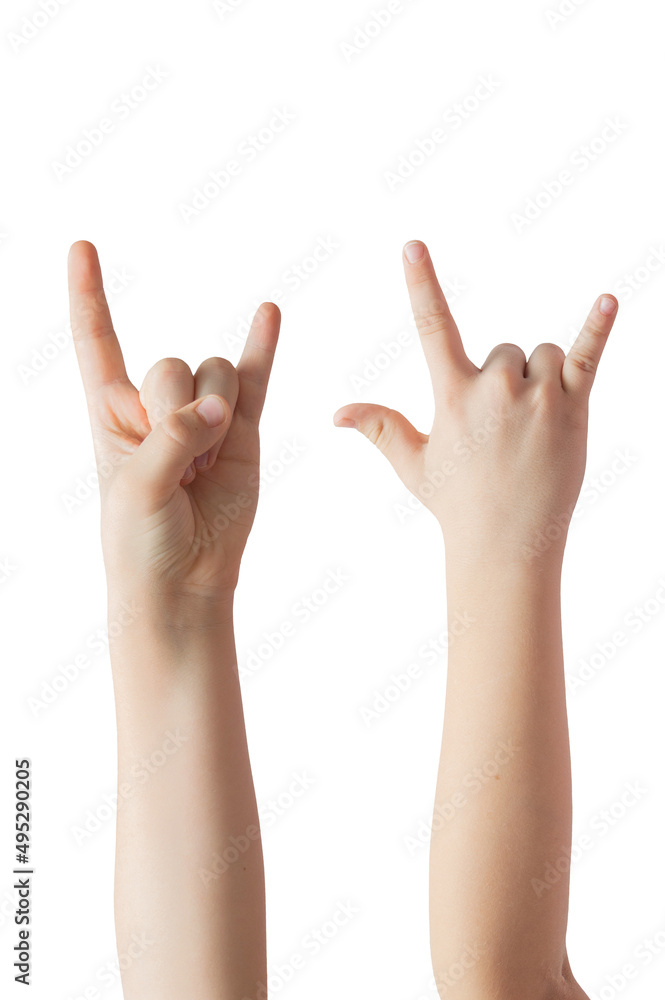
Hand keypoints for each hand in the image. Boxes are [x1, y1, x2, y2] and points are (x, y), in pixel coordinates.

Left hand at [68, 241, 280, 607]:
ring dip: (215, 420)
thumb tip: (220, 408)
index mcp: (112, 413)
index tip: (81, 248)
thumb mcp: (138, 486)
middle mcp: (156, 407)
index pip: (97, 342)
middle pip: (172, 364)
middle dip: (178, 412)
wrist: (184, 581)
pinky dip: (263, 346)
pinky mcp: (243, 433)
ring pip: (215, 374)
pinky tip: (268, 312)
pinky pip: (256, 379)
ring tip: (205, 471)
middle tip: (181, 470)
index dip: (88, 296)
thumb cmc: (140, 540)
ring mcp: (204, 417)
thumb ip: (175, 437)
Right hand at [333, 240, 617, 563]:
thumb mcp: (413, 464)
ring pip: (541, 356)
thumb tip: (336, 413)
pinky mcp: (574, 406)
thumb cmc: (456, 504)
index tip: (413, 246)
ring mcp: (538, 396)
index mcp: (452, 396)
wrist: (508, 544)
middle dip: (503, 379)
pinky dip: (599, 326)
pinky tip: (609, 299)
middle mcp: (494, 389)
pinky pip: (587, 355)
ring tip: (533, 425)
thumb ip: (379, 427)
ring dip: (539, 377)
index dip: (421, 283)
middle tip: (503, 431)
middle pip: (503, 351)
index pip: (432, 327)